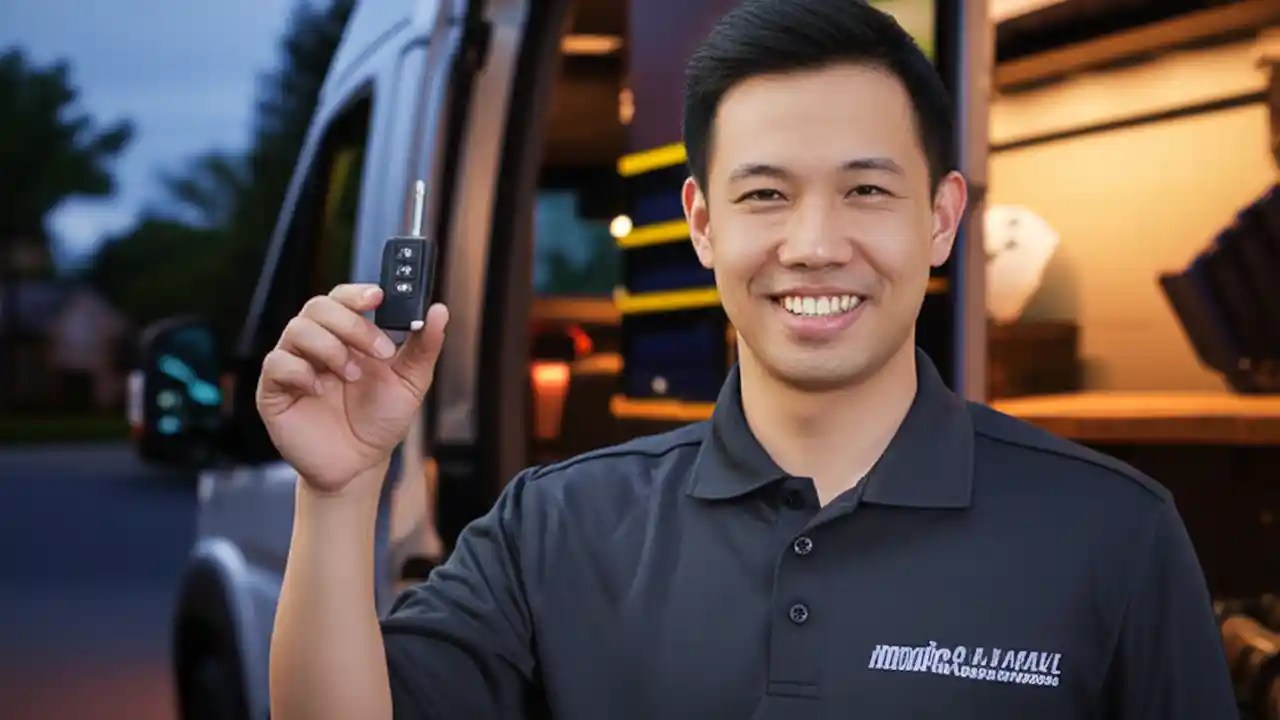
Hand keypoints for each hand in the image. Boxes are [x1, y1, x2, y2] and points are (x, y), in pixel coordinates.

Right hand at [255, 283, 448, 494]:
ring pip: (297, 329)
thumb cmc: (380, 420)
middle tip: (380, 352)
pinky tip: (320, 390)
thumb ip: (423, 347)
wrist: (359, 464)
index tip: (378, 297)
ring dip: (331, 348)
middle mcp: (318, 344)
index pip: (342, 298)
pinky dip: (302, 372)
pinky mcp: (274, 390)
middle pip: (319, 307)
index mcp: (347, 336)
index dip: (357, 292)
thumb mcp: (411, 383)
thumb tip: (439, 311)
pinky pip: (277, 364)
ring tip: (352, 376)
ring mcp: (294, 364)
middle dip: (352, 325)